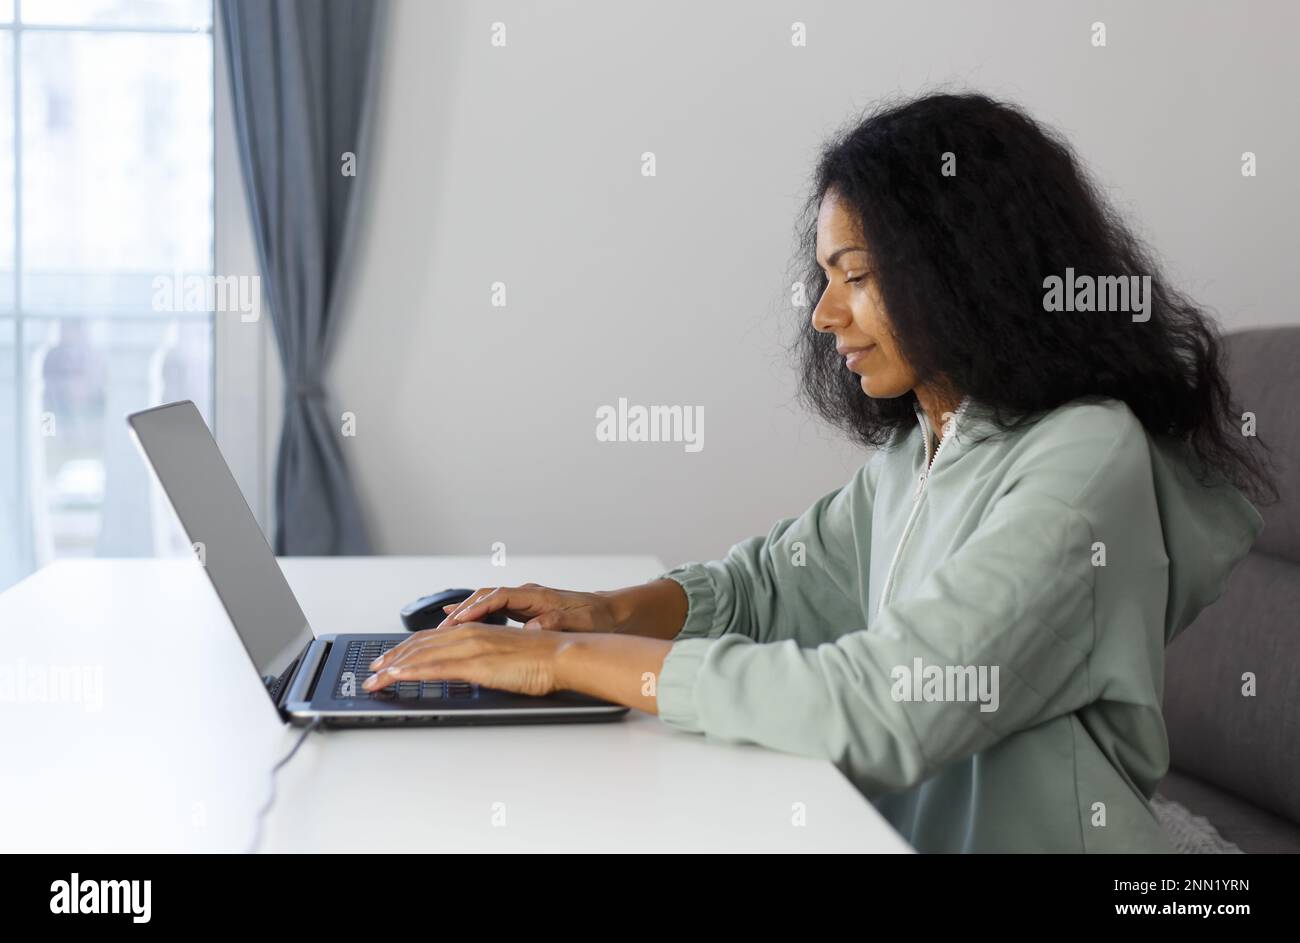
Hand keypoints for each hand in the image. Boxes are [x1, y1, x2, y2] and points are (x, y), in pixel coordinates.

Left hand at [364, 623, 567, 696]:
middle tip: (372, 672)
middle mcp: (469, 634)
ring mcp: (471, 648)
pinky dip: (412, 672)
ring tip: (375, 679)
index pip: (432, 639)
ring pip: (422, 655)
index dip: (406, 649)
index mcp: (476, 631)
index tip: (389, 661)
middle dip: (392, 658)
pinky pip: (436, 668)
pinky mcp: (476, 664)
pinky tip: (396, 677)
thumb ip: (485, 658)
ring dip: (394, 667)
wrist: (562, 655)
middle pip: (420, 645)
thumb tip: (473, 669)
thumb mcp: (505, 656)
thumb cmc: (542, 658)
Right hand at [441, 582, 620, 632]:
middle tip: (439, 628)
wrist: (609, 613)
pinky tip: (456, 623)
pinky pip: (491, 611)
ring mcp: (522, 602)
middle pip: (485, 598)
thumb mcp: (582, 622)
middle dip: (462, 611)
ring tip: (440, 629)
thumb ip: (557, 622)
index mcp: (537, 595)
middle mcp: (526, 595)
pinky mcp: (522, 611)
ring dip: (463, 615)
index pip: (499, 597)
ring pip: (485, 603)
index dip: (478, 608)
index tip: (460, 619)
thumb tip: (533, 627)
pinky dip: (473, 616)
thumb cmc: (597, 617)